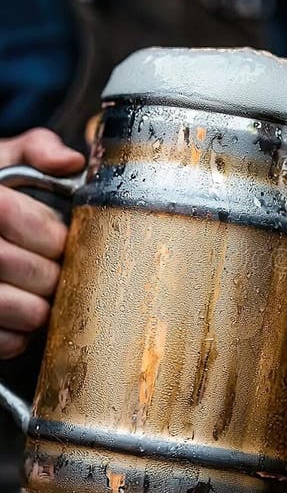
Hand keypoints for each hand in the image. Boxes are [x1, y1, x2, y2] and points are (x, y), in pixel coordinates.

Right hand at [0, 129, 83, 358]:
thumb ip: (34, 150)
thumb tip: (72, 161)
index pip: (25, 222)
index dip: (53, 236)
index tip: (61, 240)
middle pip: (31, 270)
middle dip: (57, 273)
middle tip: (59, 270)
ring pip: (25, 311)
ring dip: (44, 306)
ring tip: (41, 292)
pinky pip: (8, 342)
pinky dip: (21, 334)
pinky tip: (18, 313)